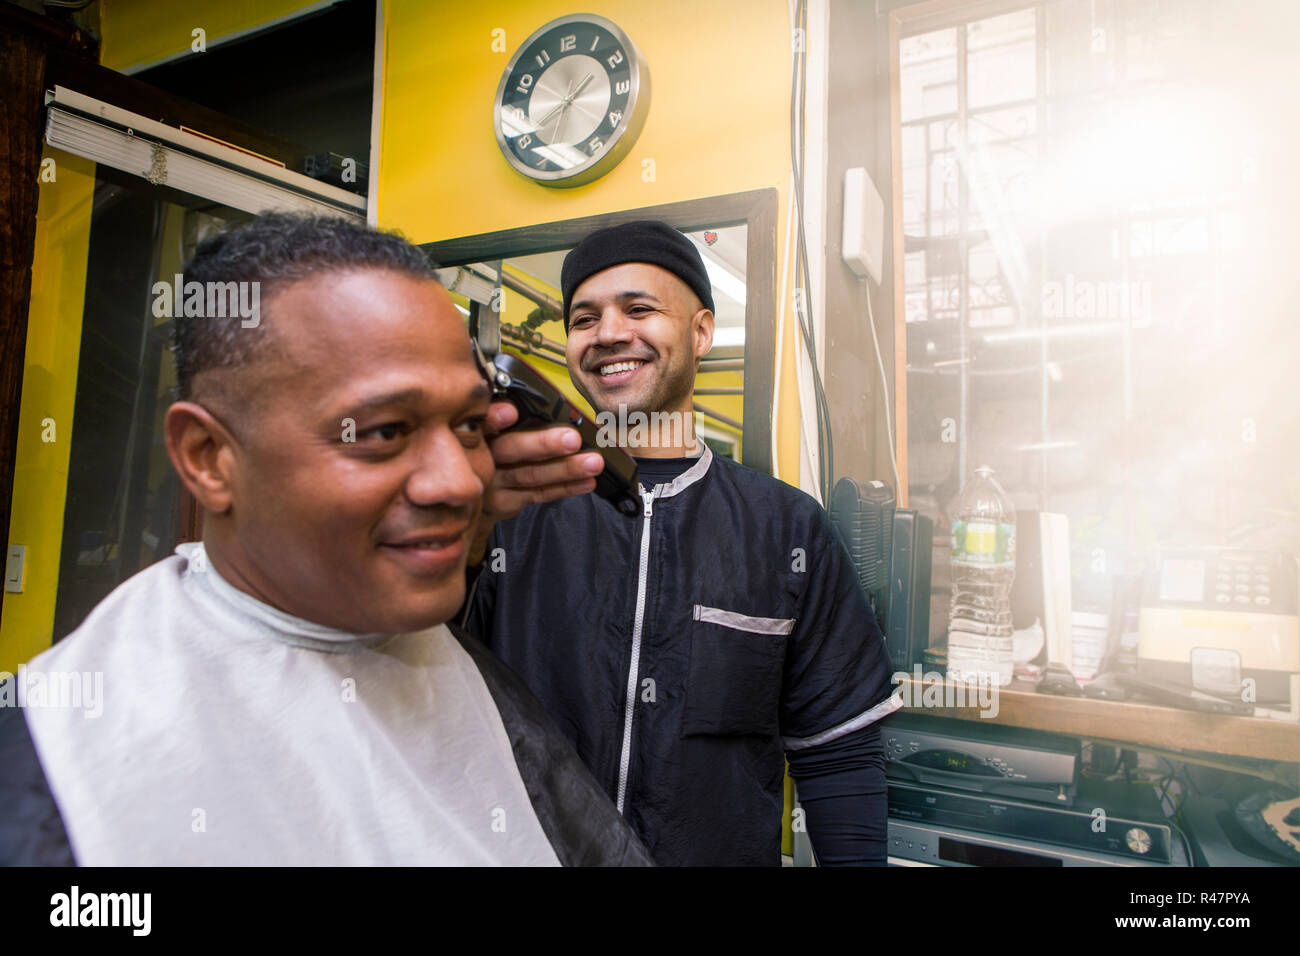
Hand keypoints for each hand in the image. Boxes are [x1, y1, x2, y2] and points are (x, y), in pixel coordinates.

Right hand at [468, 401, 605, 564]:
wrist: (466, 493)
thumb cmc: (485, 446)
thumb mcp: (483, 426)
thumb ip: (500, 415)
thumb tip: (535, 397)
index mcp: (473, 431)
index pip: (480, 422)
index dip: (492, 418)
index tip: (511, 412)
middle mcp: (478, 458)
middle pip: (509, 449)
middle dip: (543, 444)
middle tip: (572, 438)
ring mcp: (491, 484)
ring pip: (529, 474)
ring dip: (565, 468)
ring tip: (593, 462)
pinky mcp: (504, 503)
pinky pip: (538, 494)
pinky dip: (565, 487)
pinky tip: (587, 482)